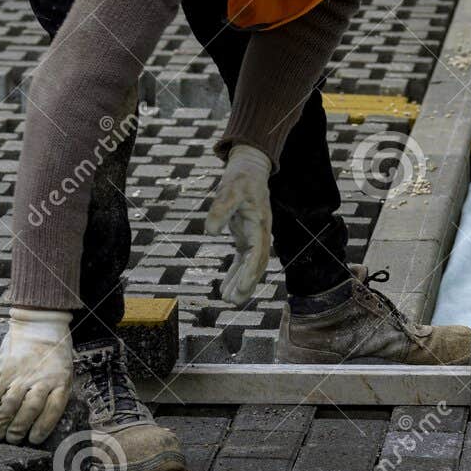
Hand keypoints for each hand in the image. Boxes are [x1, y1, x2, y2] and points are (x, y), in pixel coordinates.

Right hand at [0, 307, 73, 443]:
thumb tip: (40, 424)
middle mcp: (41, 378)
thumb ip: (55, 396)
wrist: (40, 326)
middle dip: (17, 429)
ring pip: (9, 403)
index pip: (52, 410)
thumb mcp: (65, 374)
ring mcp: (21, 373)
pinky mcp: (4, 368)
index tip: (33, 439)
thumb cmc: (54, 355)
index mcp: (60, 381)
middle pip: (29, 409)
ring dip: (0, 423)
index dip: (41, 428)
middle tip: (11, 439)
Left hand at [204, 145, 272, 304]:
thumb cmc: (240, 179)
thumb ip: (220, 210)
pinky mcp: (246, 238)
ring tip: (227, 300)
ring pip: (249, 266)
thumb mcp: (228, 191)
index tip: (241, 288)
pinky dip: (234, 274)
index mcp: (260, 226)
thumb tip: (209, 231)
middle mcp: (261, 235)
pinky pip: (241, 260)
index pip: (257, 255)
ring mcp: (254, 238)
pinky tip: (224, 287)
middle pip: (256, 266)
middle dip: (246, 284)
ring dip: (240, 283)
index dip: (250, 273)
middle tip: (233, 301)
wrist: (249, 169)